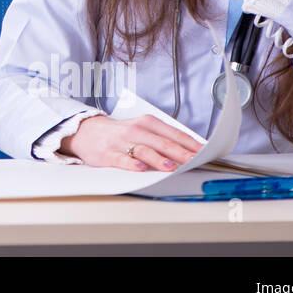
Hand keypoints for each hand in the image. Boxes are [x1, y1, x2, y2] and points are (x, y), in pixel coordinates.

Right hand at [60, 115, 201, 170]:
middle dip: (180, 153)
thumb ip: (163, 138)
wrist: (86, 131)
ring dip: (158, 159)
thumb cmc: (121, 133)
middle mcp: (136, 130)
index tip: (205, 153)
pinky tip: (140, 169)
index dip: (190, 144)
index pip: (173, 134)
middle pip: (162, 142)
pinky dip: (132, 164)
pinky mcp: (108, 154)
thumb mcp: (143, 129)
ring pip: (144, 150)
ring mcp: (122, 142)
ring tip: (171, 167)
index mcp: (147, 123)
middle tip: (195, 161)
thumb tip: (189, 151)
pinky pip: (121, 160)